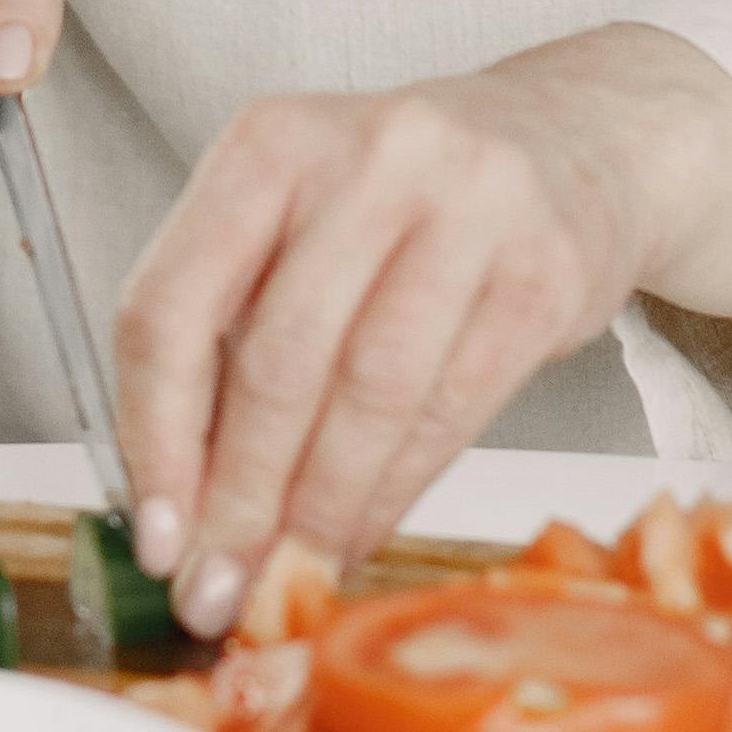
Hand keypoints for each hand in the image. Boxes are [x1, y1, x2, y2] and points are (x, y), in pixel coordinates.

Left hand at [114, 26, 731, 628]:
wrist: (578, 141)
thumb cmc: (409, 200)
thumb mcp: (302, 224)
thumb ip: (231, 333)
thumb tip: (178, 506)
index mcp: (270, 140)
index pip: (172, 303)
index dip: (153, 436)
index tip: (155, 535)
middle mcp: (368, 156)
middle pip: (276, 359)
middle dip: (240, 499)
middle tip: (217, 591)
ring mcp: (469, 206)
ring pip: (371, 394)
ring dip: (320, 510)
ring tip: (288, 578)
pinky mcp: (544, 270)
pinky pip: (453, 409)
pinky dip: (395, 491)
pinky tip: (360, 535)